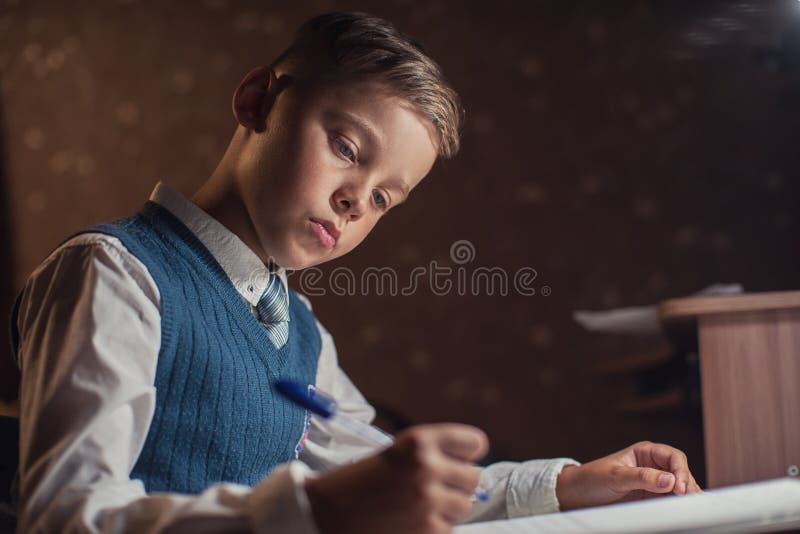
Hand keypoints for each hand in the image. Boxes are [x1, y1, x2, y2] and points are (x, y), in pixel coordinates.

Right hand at [305, 423, 488, 533]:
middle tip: (434, 487)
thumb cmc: (361, 481)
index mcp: (419, 441)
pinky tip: (409, 522)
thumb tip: (473, 470)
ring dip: (448, 508)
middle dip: (458, 484)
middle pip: (474, 477)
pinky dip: (434, 528)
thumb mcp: (397, 453)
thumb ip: (434, 454)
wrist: (327, 513)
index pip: (475, 443)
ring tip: (417, 506)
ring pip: (465, 506)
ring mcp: (430, 501)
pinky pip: (449, 529)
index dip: (467, 453)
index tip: (458, 460)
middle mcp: (427, 467)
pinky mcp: (429, 530)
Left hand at [556, 440, 701, 510]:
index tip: (680, 488)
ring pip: (679, 488)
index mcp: (645, 452)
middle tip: (689, 500)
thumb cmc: (592, 479)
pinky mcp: (651, 498)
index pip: (673, 457)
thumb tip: (669, 480)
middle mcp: (652, 466)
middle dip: (687, 484)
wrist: (577, 495)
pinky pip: (669, 501)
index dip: (681, 471)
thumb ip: (642, 477)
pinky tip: (681, 511)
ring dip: (685, 496)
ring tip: (689, 508)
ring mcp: (653, 483)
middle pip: (680, 473)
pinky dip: (677, 505)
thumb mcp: (615, 477)